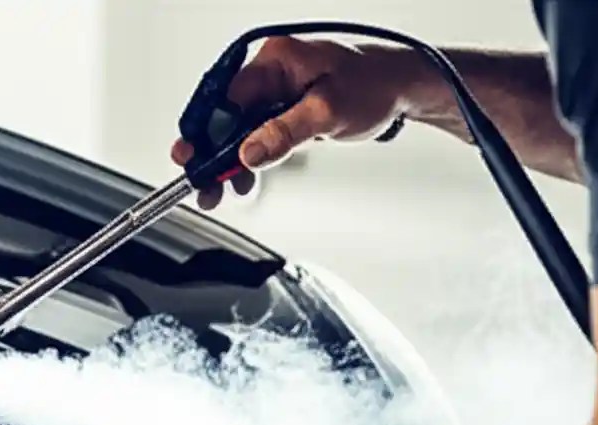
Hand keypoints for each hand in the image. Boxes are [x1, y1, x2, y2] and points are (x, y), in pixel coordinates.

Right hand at [171, 37, 417, 209]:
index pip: (225, 99)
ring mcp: (275, 90)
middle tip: (203, 185)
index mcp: (275, 59)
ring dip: (228, 161)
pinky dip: (246, 157)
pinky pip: (253, 133)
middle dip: (211, 153)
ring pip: (236, 128)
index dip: (206, 134)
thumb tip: (248, 153)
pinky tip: (242, 178)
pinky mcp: (283, 108)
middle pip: (224, 115)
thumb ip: (284, 132)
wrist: (403, 87)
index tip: (194, 161)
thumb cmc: (374, 84)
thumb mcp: (328, 112)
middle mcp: (270, 72)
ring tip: (223, 190)